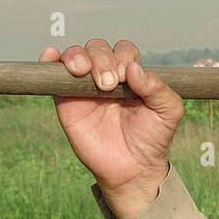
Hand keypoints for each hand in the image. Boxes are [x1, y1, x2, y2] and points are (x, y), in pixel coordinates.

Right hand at [39, 38, 184, 218]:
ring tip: (83, 72)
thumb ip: (157, 87)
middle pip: (98, 48)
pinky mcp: (66, 102)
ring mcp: (85, 87)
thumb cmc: (152, 138)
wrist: (132, 169)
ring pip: (76, 56)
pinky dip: (50, 59)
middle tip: (108, 85)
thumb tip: (132, 68)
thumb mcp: (168, 111)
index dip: (123, 57)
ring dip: (77, 56)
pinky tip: (51, 55)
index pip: (124, 50)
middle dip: (102, 59)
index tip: (126, 77)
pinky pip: (54, 74)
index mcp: (131, 75)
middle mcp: (107, 76)